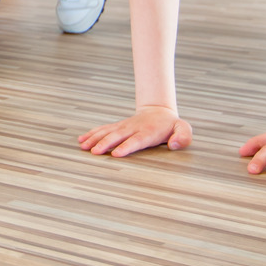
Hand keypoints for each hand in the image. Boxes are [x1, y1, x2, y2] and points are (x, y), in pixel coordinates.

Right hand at [78, 106, 192, 156]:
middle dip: (106, 144)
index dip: (126, 147)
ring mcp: (124, 127)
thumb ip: (183, 137)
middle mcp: (133, 129)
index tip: (115, 153)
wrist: (159, 111)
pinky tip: (82, 140)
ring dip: (95, 139)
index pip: (136, 140)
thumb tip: (174, 145)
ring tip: (83, 146)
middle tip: (95, 152)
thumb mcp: (183, 129)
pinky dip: (92, 134)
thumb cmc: (171, 125)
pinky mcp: (117, 127)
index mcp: (148, 132)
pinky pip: (103, 129)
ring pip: (107, 132)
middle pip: (117, 136)